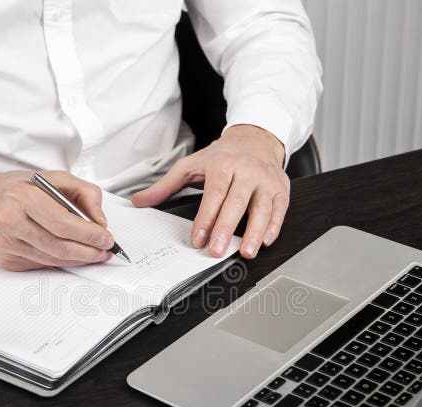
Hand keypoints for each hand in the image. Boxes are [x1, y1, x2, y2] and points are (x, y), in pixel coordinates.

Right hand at [0, 169, 113, 270]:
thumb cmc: (14, 189)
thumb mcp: (50, 177)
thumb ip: (82, 192)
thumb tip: (99, 220)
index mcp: (20, 196)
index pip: (62, 222)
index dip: (88, 234)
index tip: (106, 238)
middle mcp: (9, 221)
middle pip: (58, 245)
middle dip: (87, 251)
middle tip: (104, 251)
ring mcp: (5, 243)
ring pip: (51, 259)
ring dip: (78, 259)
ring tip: (94, 254)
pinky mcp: (5, 259)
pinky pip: (41, 264)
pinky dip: (60, 261)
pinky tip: (70, 254)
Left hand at [131, 124, 288, 258]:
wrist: (256, 139)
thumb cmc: (223, 155)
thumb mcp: (191, 165)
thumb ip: (165, 185)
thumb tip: (139, 201)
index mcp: (223, 164)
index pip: (213, 195)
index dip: (206, 219)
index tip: (198, 239)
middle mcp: (246, 171)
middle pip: (236, 203)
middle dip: (226, 229)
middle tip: (217, 251)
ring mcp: (266, 180)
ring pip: (261, 208)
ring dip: (254, 232)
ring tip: (246, 251)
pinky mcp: (281, 188)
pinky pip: (279, 209)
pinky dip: (274, 226)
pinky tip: (265, 240)